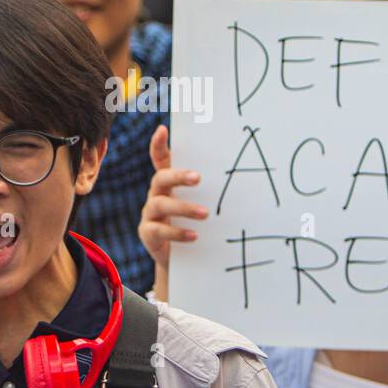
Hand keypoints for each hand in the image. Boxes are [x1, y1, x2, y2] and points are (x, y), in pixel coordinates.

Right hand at [138, 125, 207, 296]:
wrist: (183, 259)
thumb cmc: (196, 223)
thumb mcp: (202, 203)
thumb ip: (212, 189)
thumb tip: (241, 174)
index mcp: (168, 183)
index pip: (160, 159)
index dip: (158, 144)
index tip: (162, 129)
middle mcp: (156, 194)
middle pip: (160, 178)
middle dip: (178, 176)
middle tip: (198, 177)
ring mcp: (150, 213)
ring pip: (160, 204)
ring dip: (183, 208)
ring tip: (205, 214)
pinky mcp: (147, 233)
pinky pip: (159, 230)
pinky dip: (177, 232)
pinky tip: (194, 235)